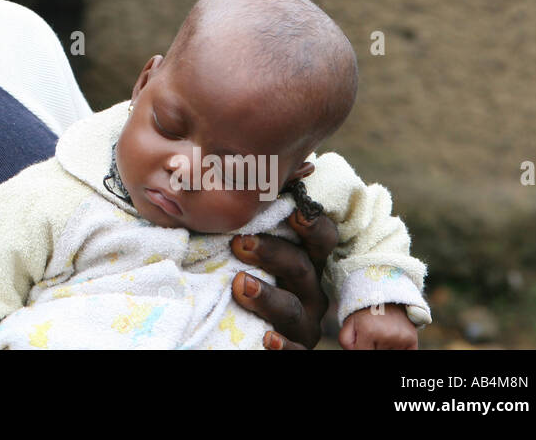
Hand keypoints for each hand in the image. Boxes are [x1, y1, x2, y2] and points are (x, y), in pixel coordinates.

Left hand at [230, 207, 338, 348]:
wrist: (233, 323)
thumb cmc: (235, 273)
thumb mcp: (239, 250)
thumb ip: (239, 226)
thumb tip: (214, 186)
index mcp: (301, 258)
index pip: (320, 237)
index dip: (313, 224)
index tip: (296, 210)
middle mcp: (309, 288)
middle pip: (301, 266)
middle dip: (273, 252)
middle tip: (240, 244)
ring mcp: (304, 320)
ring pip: (293, 307)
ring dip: (268, 295)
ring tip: (240, 285)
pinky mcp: (297, 347)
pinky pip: (296, 350)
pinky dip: (283, 344)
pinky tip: (267, 338)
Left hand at [339, 304, 418, 348]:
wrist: (384, 295)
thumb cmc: (364, 312)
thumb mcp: (349, 323)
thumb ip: (347, 342)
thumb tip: (355, 352)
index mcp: (368, 330)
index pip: (362, 353)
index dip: (361, 347)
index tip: (363, 339)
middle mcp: (386, 335)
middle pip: (376, 353)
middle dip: (372, 346)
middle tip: (373, 333)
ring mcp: (400, 337)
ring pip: (389, 353)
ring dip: (385, 347)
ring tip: (382, 332)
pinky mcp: (411, 339)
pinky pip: (404, 353)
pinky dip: (398, 349)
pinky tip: (392, 338)